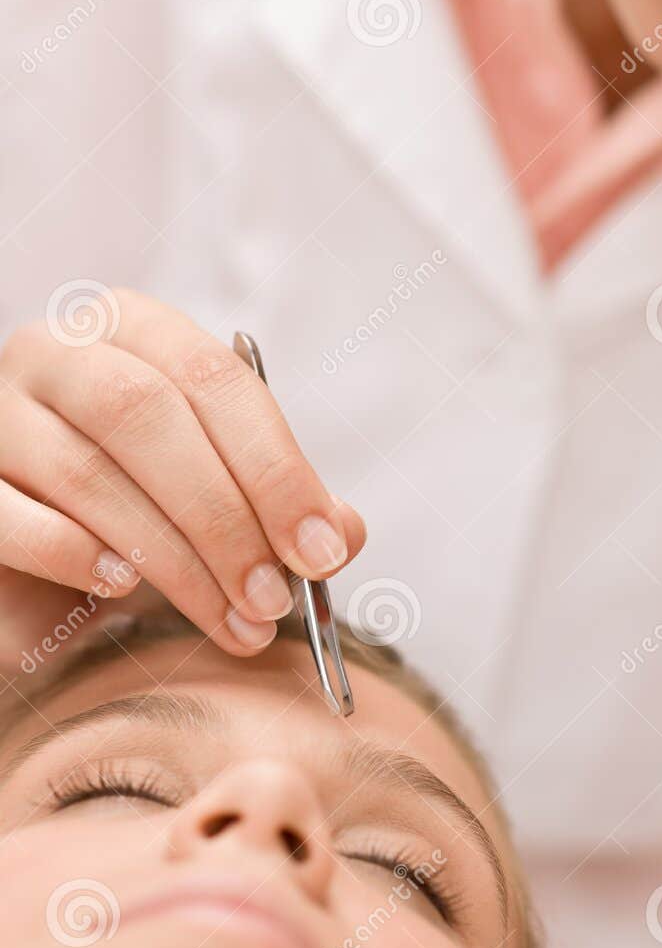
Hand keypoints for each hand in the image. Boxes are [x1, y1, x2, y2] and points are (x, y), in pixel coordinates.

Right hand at [0, 290, 364, 659]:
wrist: (40, 550)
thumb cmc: (143, 505)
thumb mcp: (224, 495)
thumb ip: (283, 505)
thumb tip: (342, 536)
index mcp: (136, 329)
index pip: (215, 378)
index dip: (275, 467)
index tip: (321, 549)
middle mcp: (58, 352)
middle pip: (146, 415)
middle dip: (225, 516)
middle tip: (273, 595)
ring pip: (86, 471)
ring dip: (173, 558)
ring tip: (232, 618)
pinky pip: (11, 515)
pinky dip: (75, 554)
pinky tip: (124, 587)